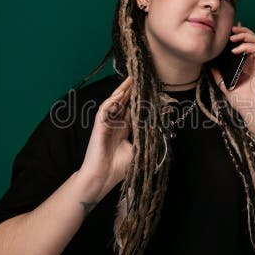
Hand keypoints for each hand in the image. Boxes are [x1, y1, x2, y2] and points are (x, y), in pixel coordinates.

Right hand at [79, 76, 133, 198]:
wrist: (104, 176)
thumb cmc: (119, 167)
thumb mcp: (138, 149)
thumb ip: (145, 137)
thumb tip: (156, 126)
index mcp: (123, 129)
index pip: (130, 109)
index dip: (136, 99)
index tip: (145, 89)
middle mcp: (114, 124)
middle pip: (121, 103)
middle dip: (129, 90)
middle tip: (137, 78)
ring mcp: (106, 124)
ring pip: (113, 103)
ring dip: (120, 92)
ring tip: (128, 81)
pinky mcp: (99, 127)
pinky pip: (104, 111)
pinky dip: (110, 103)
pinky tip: (118, 96)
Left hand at [210, 21, 254, 134]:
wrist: (253, 111)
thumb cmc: (243, 101)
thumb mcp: (225, 86)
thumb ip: (219, 76)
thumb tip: (210, 66)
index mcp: (247, 64)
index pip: (244, 44)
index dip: (239, 35)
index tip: (229, 30)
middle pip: (252, 39)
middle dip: (242, 31)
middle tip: (232, 28)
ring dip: (245, 35)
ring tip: (233, 36)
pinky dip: (247, 46)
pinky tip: (236, 49)